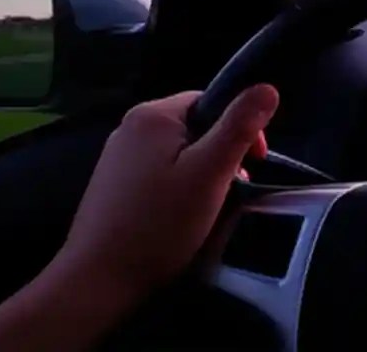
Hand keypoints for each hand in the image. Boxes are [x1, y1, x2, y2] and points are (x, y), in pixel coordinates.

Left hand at [0, 86, 278, 351]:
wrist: (100, 278)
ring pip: (178, 151)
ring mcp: (117, 156)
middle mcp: (130, 126)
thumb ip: (239, 127)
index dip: (239, 129)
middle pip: (195, 126)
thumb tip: (267, 87)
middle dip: (220, 155)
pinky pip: (158, 171)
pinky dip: (177, 187)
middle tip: (230, 192)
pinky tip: (178, 215)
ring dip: (200, 174)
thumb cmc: (160, 224)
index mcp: (153, 115)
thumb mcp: (210, 173)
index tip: (253, 165)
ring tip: (205, 208)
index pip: (211, 102)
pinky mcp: (112, 183)